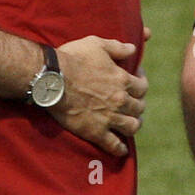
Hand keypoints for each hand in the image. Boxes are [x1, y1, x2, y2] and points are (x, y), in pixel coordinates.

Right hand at [49, 35, 147, 155]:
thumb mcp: (97, 44)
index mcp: (122, 79)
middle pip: (139, 107)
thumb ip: (118, 47)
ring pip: (132, 126)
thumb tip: (134, 49)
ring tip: (131, 124)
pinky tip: (122, 149)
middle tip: (134, 104)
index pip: (142, 87)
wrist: (52, 79)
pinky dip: (120, 148)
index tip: (137, 83)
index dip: (142, 84)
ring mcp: (109, 117)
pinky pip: (113, 144)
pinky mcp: (96, 131)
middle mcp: (120, 100)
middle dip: (138, 105)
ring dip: (133, 125)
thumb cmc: (73, 58)